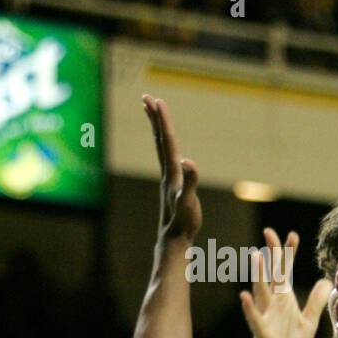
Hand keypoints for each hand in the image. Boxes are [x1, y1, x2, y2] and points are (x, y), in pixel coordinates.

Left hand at [143, 94, 201, 240]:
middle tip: (147, 97)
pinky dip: (165, 146)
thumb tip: (188, 161)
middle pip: (160, 139)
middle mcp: (167, 172)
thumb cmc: (183, 223)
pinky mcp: (171, 185)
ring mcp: (168, 178)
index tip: (156, 101)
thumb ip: (189, 182)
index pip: (167, 141)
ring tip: (152, 113)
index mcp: (172, 172)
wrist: (174, 241)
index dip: (163, 120)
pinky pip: (167, 158)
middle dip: (155, 118)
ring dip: (157, 129)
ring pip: (161, 147)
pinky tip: (167, 145)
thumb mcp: (189, 202)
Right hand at [239, 228, 330, 337]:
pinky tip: (244, 295)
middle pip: (272, 275)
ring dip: (259, 274)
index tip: (293, 235)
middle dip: (272, 254)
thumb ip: (316, 303)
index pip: (286, 273)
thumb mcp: (308, 324)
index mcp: (284, 302)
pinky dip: (249, 308)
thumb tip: (326, 281)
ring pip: (260, 292)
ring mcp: (265, 318)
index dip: (288, 255)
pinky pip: (254, 319)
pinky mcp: (262, 334)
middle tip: (269, 231)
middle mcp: (272, 306)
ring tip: (257, 255)